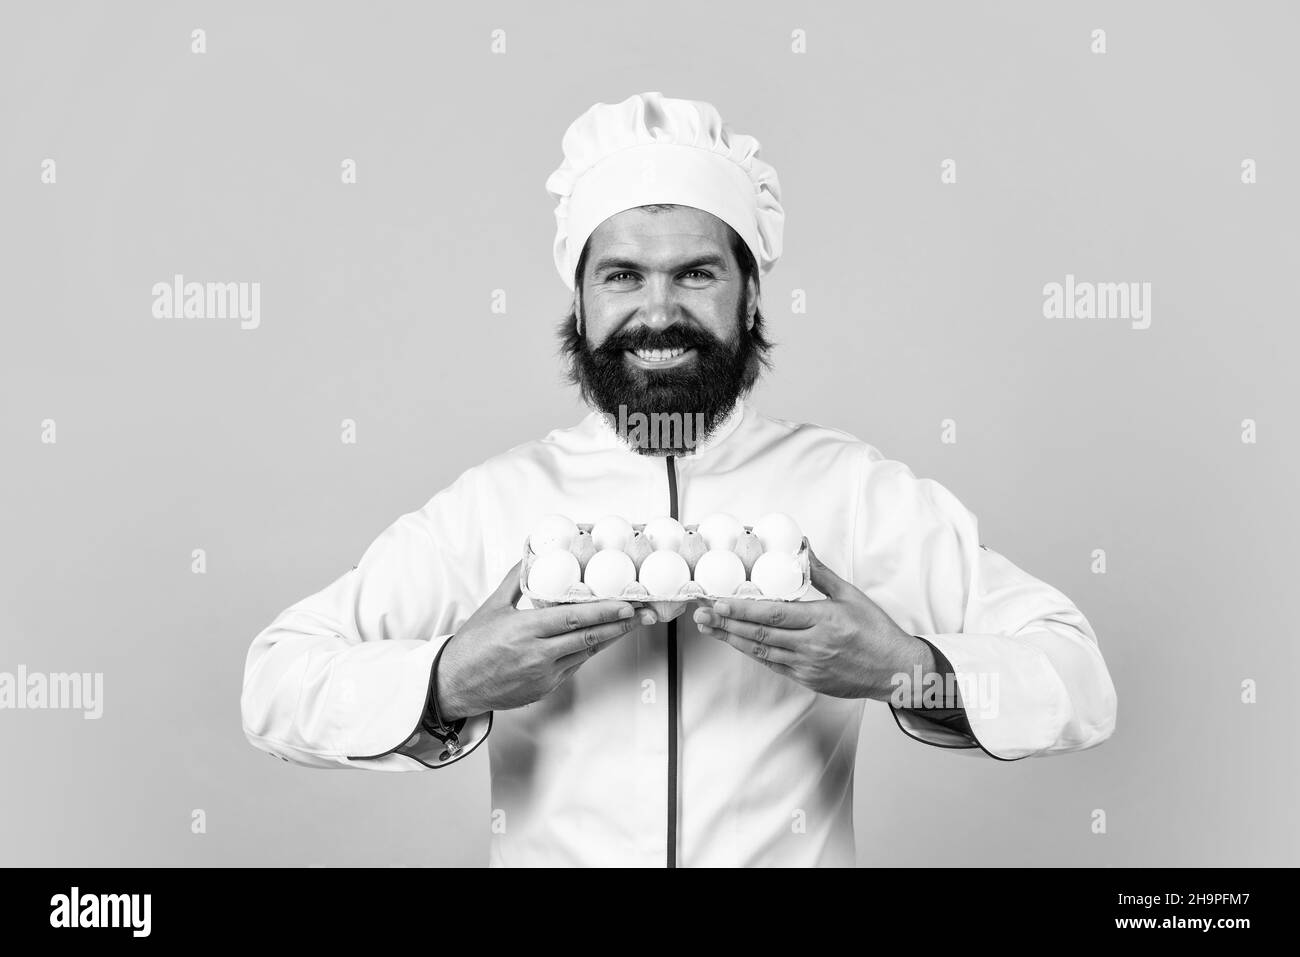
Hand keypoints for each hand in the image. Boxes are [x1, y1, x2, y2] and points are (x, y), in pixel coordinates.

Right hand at [436, 561, 656, 719]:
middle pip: (588, 636)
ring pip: (585, 653)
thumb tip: (530, 557)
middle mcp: (537, 654)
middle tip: (643, 613)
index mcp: (525, 630)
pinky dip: (587, 651)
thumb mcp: (492, 606)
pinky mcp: (544, 689)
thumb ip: (515, 581)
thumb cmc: (470, 646)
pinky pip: (572, 667)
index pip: (573, 618)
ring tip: (630, 624)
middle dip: (619, 624)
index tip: (626, 603)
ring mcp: (543, 675)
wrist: (453, 685)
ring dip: (609, 638)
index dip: (604, 611)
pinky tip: (600, 640)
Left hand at [691, 547, 932, 700]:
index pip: (774, 613)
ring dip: (732, 639)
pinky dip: (753, 653)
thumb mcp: (851, 595)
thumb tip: (802, 547)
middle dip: (727, 623)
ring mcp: (809, 666)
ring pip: (762, 652)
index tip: (719, 601)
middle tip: (701, 614)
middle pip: (761, 634)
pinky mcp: (808, 680)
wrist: (895, 671)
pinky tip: (736, 643)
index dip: (742, 608)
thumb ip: (821, 573)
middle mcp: (813, 645)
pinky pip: (774, 665)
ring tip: (709, 628)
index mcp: (824, 620)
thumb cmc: (876, 632)